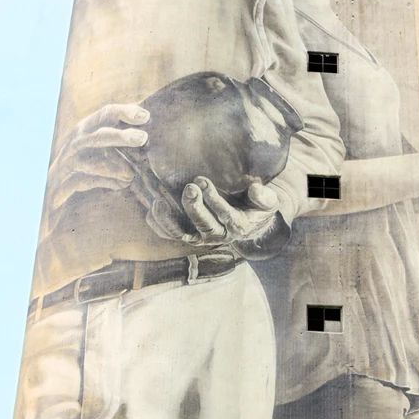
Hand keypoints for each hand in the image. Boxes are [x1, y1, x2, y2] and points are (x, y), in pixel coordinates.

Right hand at [47, 102, 149, 210]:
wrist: (53, 186)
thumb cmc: (82, 162)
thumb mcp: (100, 146)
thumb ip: (120, 142)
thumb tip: (148, 139)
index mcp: (86, 128)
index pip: (106, 114)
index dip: (125, 112)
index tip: (145, 116)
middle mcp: (77, 142)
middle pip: (99, 136)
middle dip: (121, 137)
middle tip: (143, 138)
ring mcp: (69, 162)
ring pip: (91, 162)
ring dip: (114, 167)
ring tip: (131, 175)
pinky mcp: (64, 183)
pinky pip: (84, 182)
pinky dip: (105, 183)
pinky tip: (121, 185)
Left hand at [145, 176, 279, 248]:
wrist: (249, 224)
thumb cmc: (257, 207)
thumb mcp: (268, 201)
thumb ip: (264, 197)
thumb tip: (255, 190)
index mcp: (239, 226)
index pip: (226, 215)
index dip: (214, 200)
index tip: (202, 181)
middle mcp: (218, 235)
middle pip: (204, 225)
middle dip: (194, 207)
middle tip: (189, 187)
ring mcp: (201, 237)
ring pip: (183, 234)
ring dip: (169, 220)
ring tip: (159, 202)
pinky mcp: (189, 235)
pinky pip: (171, 234)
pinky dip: (159, 224)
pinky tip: (151, 209)